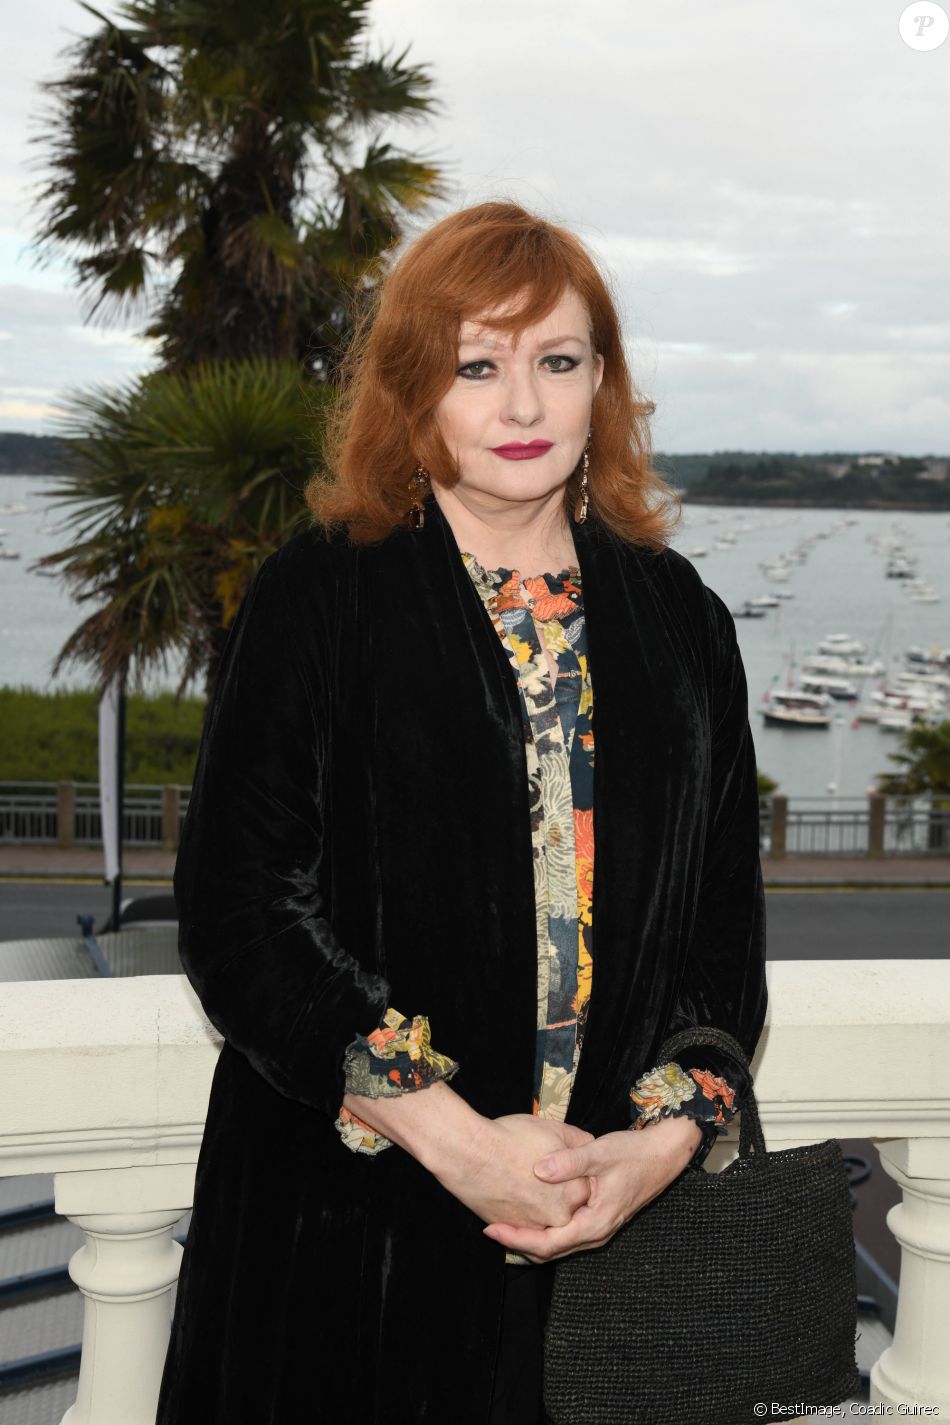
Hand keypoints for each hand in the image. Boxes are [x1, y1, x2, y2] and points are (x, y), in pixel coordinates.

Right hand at [340, 1084, 593, 1230]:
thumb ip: (578, 1141)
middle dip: (560, 1193)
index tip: (565, 1165)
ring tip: (528, 1184)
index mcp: (574, 1191)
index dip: (575, 1175)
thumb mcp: (552, 1129)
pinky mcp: (511, 1230)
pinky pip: (525, 1227)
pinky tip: (515, 1194)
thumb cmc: (511, 1137)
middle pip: (567, 1207)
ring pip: (545, 1220)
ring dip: (541, 1206)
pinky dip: (523, 1215)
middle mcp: (559, 1215)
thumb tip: (589, 1145)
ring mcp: (534, 1226)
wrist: (469, 1153)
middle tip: (544, 1175)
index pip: (586, 1189)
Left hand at [482, 1115, 701, 1262]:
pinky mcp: (597, 1219)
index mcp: (594, 1223)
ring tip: (503, 1224)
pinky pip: (565, 1235)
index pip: (548, 1243)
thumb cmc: (634, 1153)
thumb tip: (538, 1170)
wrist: (664, 1155)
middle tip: (490, 1228)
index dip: (517, 1238)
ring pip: (557, 1245)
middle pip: (550, 1251)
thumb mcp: (600, 1153)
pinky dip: (545, 1230)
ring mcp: (598, 1229)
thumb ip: (569, 1161)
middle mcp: (596, 1233)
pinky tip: (530, 1215)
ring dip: (531, 1238)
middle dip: (518, 1242)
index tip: (491, 1229)